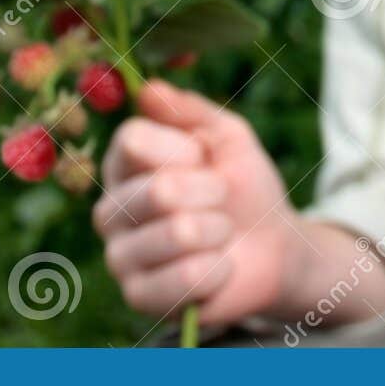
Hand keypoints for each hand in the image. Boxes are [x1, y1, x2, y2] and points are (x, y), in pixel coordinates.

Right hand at [93, 80, 298, 324]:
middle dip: (211, 191)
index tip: (205, 157)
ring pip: (177, 234)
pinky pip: (183, 280)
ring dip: (219, 230)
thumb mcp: (228, 135)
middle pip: (158, 189)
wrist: (274, 244)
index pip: (132, 140)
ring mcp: (120, 256)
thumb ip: (190, 111)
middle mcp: (111, 209)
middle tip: (221, 198)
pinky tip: (220, 266)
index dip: (182, 148)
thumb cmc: (244, 184)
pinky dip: (218, 269)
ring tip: (222, 232)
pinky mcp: (140, 298)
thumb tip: (147, 88)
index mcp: (124, 163)